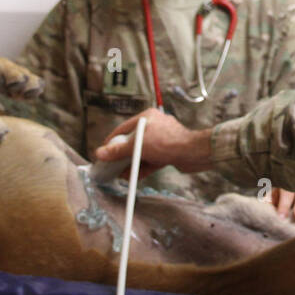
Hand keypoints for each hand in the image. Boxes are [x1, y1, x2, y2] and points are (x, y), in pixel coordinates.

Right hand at [96, 109, 213, 178]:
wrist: (194, 153)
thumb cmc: (168, 143)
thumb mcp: (138, 146)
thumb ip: (118, 150)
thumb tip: (100, 153)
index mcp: (147, 117)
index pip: (123, 129)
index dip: (111, 141)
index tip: (102, 152)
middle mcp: (154, 126)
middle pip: (132, 142)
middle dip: (121, 155)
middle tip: (110, 166)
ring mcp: (161, 140)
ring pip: (141, 153)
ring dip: (131, 164)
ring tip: (120, 175)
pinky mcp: (167, 152)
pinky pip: (150, 160)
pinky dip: (142, 168)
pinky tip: (132, 177)